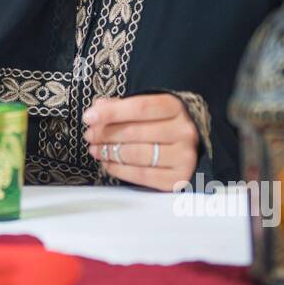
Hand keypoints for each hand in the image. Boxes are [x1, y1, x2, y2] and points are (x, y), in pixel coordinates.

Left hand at [82, 93, 199, 189]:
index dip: (111, 112)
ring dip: (109, 152)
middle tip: (90, 136)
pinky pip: (142, 175)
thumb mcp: (149, 109)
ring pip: (137, 154)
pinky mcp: (179, 178)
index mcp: (176, 107)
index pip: (140, 107)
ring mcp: (184, 156)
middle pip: (135, 132)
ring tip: (95, 150)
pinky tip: (107, 164)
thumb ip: (123, 106)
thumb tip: (98, 107)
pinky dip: (119, 170)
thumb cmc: (164, 124)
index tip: (89, 117)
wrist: (195, 146)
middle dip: (105, 134)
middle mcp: (184, 131)